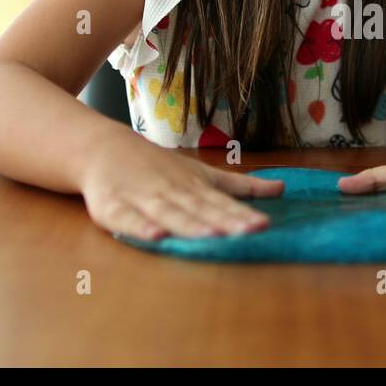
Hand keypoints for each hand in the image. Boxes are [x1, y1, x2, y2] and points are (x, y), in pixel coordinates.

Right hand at [78, 133, 282, 240]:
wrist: (104, 148)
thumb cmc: (159, 167)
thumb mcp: (203, 174)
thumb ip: (240, 187)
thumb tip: (282, 189)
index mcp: (194, 186)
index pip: (221, 203)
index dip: (240, 215)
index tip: (262, 226)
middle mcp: (172, 192)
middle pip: (199, 210)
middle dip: (224, 222)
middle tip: (248, 232)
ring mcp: (143, 199)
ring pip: (169, 214)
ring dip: (190, 225)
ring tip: (212, 237)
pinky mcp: (114, 208)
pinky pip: (128, 220)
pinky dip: (141, 228)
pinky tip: (156, 237)